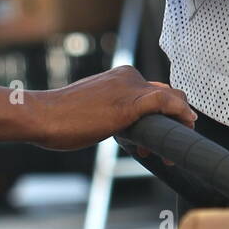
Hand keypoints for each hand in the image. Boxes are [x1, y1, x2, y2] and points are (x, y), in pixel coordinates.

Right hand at [29, 67, 195, 150]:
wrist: (41, 116)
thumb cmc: (60, 118)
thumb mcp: (94, 110)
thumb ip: (113, 111)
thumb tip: (125, 126)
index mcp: (120, 76)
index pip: (154, 90)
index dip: (163, 113)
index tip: (156, 137)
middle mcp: (129, 76)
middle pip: (167, 94)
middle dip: (173, 119)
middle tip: (169, 146)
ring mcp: (130, 87)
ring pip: (171, 98)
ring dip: (178, 123)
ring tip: (171, 153)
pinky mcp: (129, 103)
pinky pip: (165, 102)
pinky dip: (180, 112)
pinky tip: (187, 125)